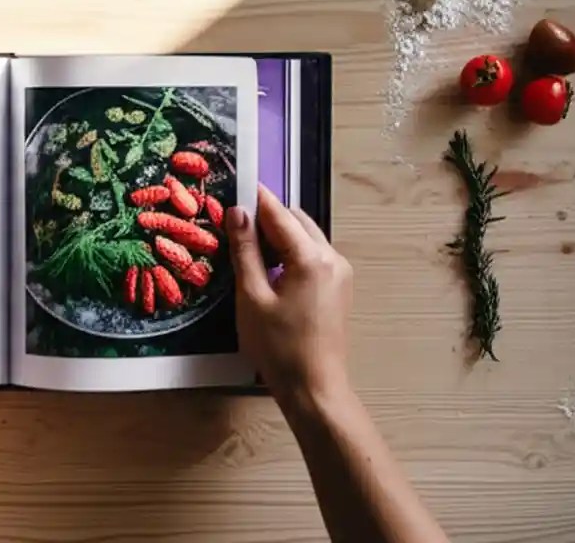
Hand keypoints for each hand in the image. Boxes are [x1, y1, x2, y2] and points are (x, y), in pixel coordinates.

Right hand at [227, 185, 350, 403]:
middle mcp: (333, 258)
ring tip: (248, 251)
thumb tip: (237, 213)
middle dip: (267, 218)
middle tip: (235, 226)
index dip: (255, 199)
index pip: (279, 214)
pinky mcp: (339, 287)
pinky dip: (291, 253)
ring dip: (279, 236)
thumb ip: (245, 251)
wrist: (314, 388)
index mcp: (312, 258)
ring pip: (306, 237)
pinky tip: (269, 270)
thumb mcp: (251, 297)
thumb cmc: (278, 347)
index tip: (234, 187)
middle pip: (296, 221)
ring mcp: (340, 273)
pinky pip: (313, 256)